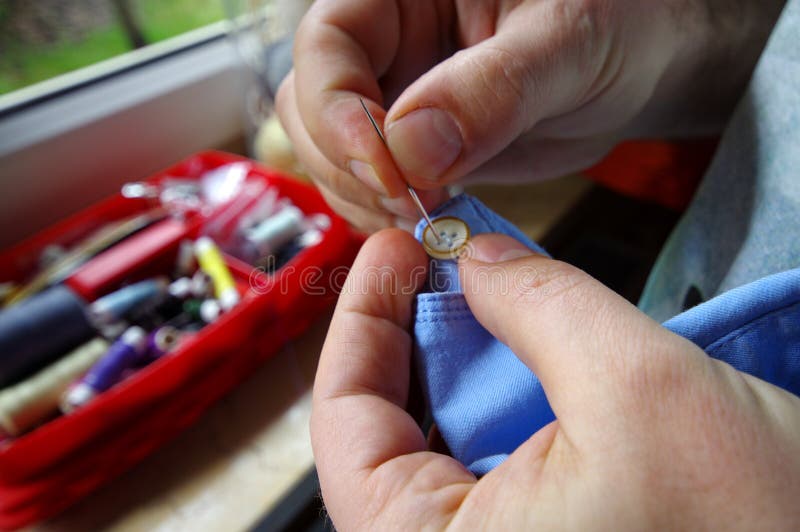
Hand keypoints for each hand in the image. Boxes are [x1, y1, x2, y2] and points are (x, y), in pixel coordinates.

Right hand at [277, 0, 783, 231]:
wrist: (642, 65)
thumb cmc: (620, 20)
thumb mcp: (567, 40)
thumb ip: (491, 89)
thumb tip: (410, 150)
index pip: (327, 42)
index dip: (338, 109)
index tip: (389, 169)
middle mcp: (388, 41)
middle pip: (310, 105)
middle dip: (348, 164)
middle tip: (411, 206)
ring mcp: (397, 96)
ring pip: (330, 153)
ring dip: (362, 197)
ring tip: (423, 221)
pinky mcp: (415, 146)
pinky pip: (372, 185)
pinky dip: (386, 214)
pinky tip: (427, 226)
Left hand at [312, 230, 799, 529]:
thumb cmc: (754, 529)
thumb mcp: (634, 386)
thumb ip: (540, 303)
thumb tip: (476, 257)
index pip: (343, 425)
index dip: (361, 319)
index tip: (393, 248)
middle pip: (385, 428)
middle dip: (412, 331)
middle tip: (441, 256)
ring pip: (441, 439)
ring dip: (460, 357)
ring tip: (486, 289)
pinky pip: (492, 459)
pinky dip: (502, 391)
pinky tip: (526, 343)